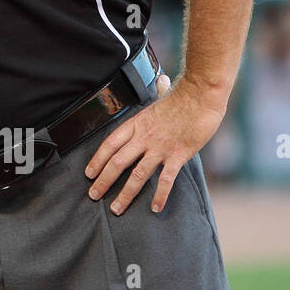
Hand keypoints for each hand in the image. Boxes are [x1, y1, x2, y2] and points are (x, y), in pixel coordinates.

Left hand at [84, 73, 223, 214]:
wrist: (201, 95)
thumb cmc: (183, 97)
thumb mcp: (161, 97)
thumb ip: (158, 94)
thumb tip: (161, 81)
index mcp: (135, 124)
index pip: (109, 144)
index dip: (97, 160)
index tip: (89, 174)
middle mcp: (143, 137)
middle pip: (117, 162)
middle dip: (103, 181)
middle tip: (94, 195)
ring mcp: (160, 148)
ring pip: (137, 175)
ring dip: (125, 193)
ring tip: (116, 208)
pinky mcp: (178, 155)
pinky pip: (166, 179)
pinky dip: (160, 195)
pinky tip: (155, 208)